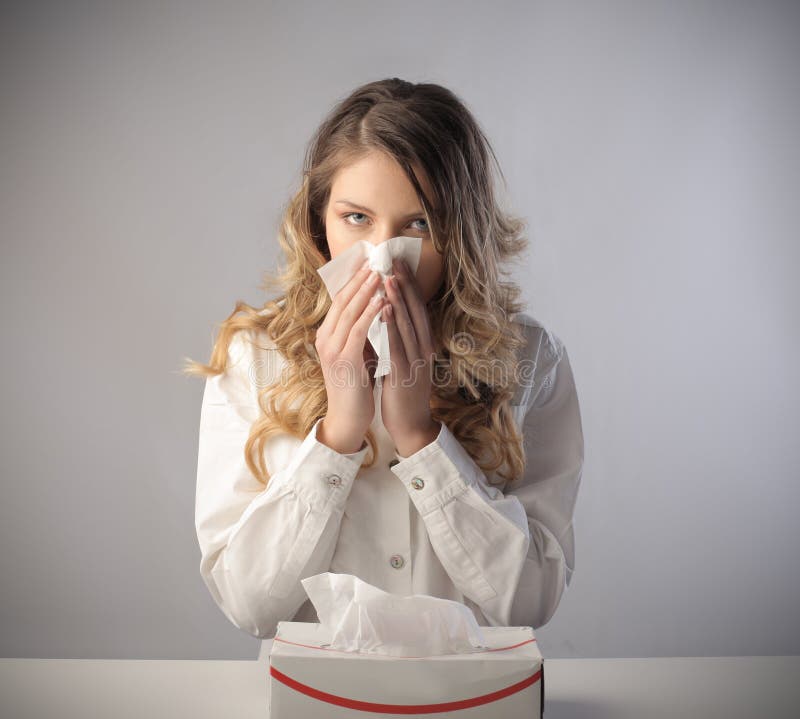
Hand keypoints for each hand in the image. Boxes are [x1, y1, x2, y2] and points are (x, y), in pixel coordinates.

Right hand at [315, 261, 385, 453]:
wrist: (348, 418)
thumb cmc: (356, 386)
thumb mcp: (356, 353)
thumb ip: (360, 332)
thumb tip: (376, 308)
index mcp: (327, 335)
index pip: (340, 300)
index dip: (355, 280)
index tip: (370, 262)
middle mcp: (325, 339)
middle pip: (343, 301)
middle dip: (361, 279)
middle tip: (376, 260)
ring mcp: (332, 350)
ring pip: (350, 312)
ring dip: (367, 291)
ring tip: (381, 274)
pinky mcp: (344, 361)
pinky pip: (359, 332)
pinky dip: (371, 314)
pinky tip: (383, 302)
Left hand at [380, 258, 440, 456]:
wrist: (411, 425)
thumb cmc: (404, 392)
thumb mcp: (405, 360)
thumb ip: (400, 339)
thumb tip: (388, 314)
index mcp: (423, 344)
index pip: (416, 309)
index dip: (409, 285)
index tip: (399, 264)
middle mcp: (423, 348)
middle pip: (415, 311)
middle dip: (404, 285)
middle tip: (394, 261)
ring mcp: (416, 361)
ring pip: (407, 325)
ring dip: (398, 300)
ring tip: (389, 277)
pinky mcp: (404, 374)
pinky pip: (396, 345)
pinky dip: (391, 326)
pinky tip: (384, 310)